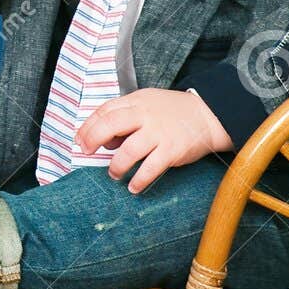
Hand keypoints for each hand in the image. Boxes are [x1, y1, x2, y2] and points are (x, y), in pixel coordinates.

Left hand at [75, 88, 231, 193]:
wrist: (208, 115)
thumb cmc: (172, 112)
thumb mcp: (146, 104)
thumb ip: (125, 117)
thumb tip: (105, 140)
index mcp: (137, 102)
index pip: (105, 110)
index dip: (88, 126)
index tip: (80, 139)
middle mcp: (145, 115)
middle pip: (111, 124)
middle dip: (93, 139)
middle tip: (87, 152)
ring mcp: (159, 133)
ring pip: (129, 151)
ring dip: (116, 166)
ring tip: (114, 174)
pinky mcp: (172, 150)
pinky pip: (150, 168)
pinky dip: (139, 179)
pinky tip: (133, 186)